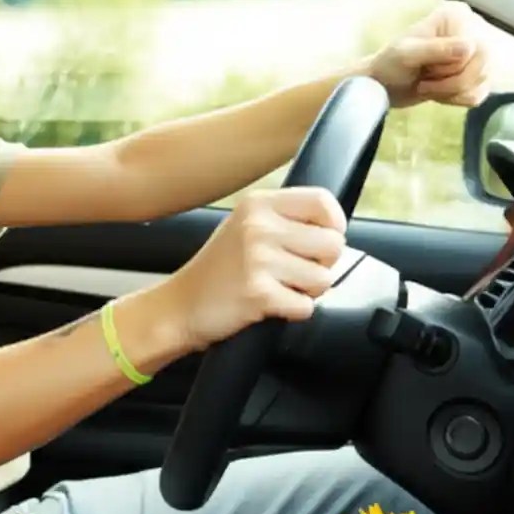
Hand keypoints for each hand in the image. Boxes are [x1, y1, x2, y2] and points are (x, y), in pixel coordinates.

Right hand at [161, 187, 346, 351]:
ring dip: (307, 291)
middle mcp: (258, 225)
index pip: (323, 201)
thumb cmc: (218, 270)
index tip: (322, 241)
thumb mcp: (245, 226)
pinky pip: (306, 306)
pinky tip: (269, 304)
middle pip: (333, 243)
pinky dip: (293, 312)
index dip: (334, 225)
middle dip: (322, 264)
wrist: (178, 306)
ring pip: (324, 278)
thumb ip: (285, 219)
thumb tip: (335, 228)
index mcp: (257, 203)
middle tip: (294, 271)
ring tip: (278, 287)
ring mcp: (258, 259)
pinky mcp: (258, 293)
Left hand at [366, 0, 492, 108]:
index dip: (451, 67)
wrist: (384, 84)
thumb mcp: (406, 55)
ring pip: (483, 81)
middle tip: (425, 82)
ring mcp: (477, 52)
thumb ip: (435, 49)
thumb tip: (469, 47)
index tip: (425, 68)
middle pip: (484, 64)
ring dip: (452, 92)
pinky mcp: (477, 74)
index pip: (473, 47)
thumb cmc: (390, 64)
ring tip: (428, 85)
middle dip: (453, 83)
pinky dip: (457, 99)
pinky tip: (438, 92)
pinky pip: (480, 94)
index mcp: (456, 15)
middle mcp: (472, 29)